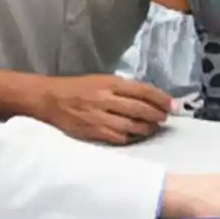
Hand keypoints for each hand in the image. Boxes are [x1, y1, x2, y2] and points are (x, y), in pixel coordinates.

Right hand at [34, 75, 171, 143]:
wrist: (47, 99)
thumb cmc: (75, 88)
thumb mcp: (99, 80)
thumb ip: (121, 89)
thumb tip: (146, 98)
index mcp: (109, 83)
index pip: (142, 90)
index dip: (160, 98)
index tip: (172, 105)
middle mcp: (106, 98)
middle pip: (140, 109)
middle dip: (157, 115)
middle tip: (165, 119)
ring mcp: (99, 116)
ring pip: (131, 125)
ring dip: (146, 128)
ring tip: (152, 128)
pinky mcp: (92, 131)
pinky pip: (117, 138)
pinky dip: (129, 138)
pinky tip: (134, 137)